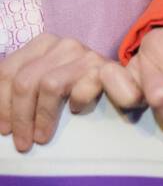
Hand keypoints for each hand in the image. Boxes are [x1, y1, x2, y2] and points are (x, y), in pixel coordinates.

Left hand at [0, 34, 108, 150]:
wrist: (126, 82)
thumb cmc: (78, 84)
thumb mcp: (46, 79)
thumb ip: (25, 88)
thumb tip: (2, 117)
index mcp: (41, 44)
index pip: (7, 71)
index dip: (1, 103)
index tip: (3, 129)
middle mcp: (62, 44)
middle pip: (25, 81)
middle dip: (19, 116)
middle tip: (21, 142)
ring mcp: (84, 54)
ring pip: (49, 86)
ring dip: (42, 117)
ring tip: (41, 138)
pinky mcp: (103, 68)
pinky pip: (81, 89)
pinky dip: (75, 103)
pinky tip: (75, 111)